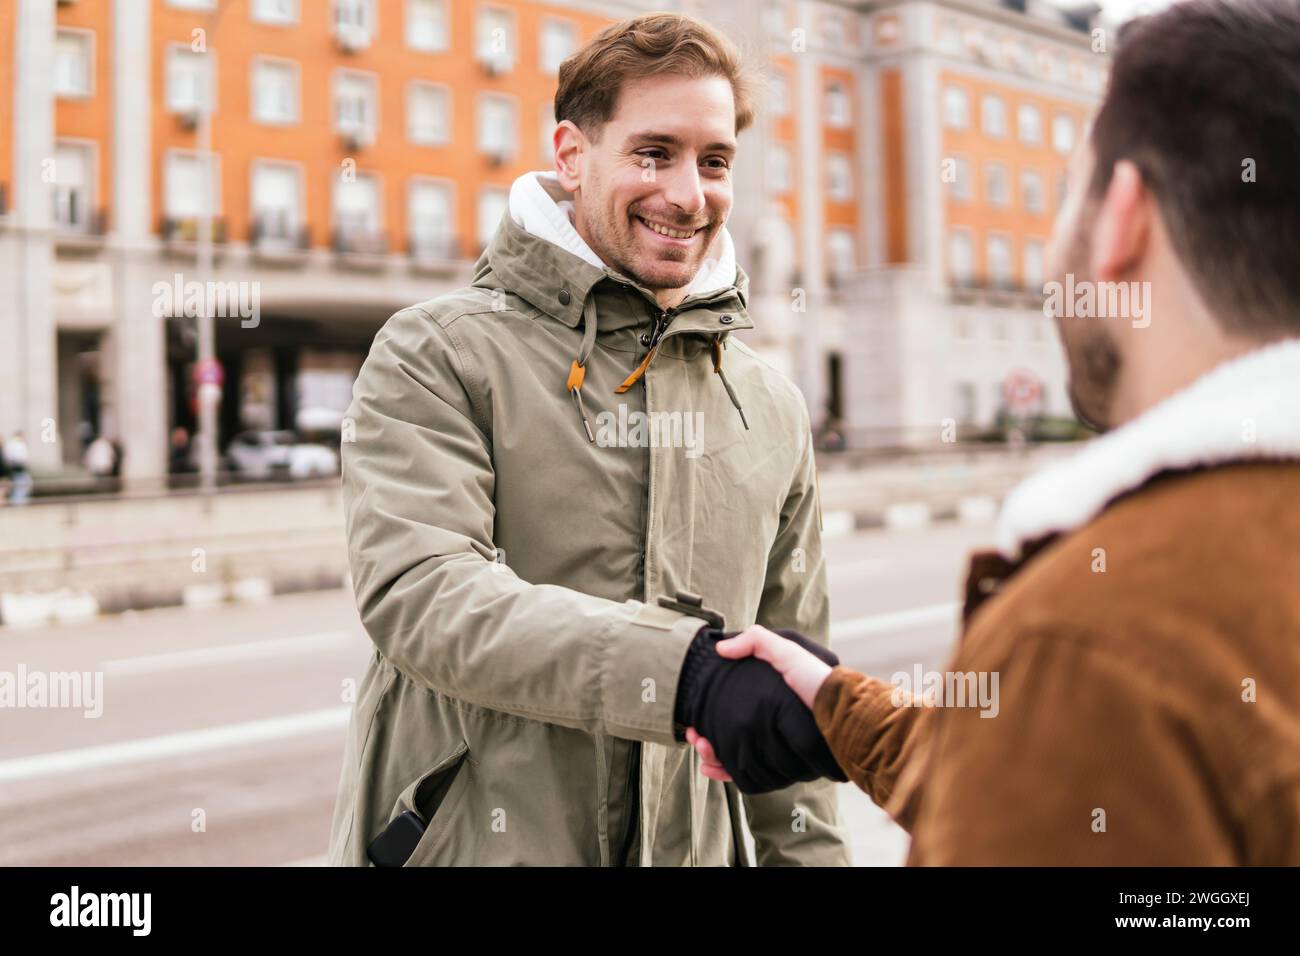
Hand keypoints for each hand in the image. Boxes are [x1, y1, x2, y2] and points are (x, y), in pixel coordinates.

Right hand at [676, 625, 846, 792]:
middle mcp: (767, 724)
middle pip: (726, 734)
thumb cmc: (819, 680)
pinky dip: (727, 771)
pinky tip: (713, 768)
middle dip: (705, 737)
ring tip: (702, 748)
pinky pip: (747, 774)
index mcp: (765, 701)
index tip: (693, 718)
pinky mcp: (781, 766)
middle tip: (694, 736)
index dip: (706, 713)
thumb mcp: (789, 652)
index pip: (727, 709)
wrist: (847, 715)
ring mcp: (773, 746)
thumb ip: (758, 642)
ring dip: (712, 754)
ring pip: (732, 754)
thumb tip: (721, 648)